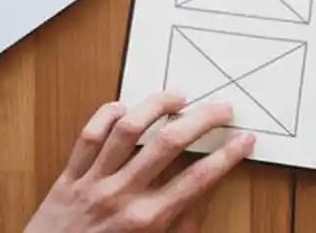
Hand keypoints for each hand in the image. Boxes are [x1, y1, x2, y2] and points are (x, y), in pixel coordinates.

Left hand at [25, 92, 254, 232]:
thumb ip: (184, 222)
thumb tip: (209, 188)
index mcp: (148, 220)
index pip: (198, 178)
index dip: (227, 156)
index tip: (246, 140)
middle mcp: (122, 196)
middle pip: (169, 144)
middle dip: (202, 120)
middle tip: (223, 108)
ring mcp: (93, 182)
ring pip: (127, 130)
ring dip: (156, 106)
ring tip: (179, 96)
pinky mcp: (69, 176)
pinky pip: (88, 135)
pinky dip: (106, 116)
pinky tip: (126, 108)